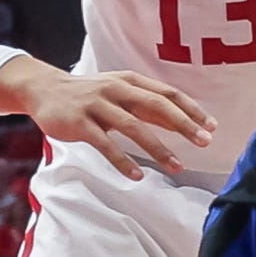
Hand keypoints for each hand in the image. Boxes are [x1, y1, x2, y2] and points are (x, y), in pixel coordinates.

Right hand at [2, 62, 217, 177]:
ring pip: (134, 127)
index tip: (212, 126)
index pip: (167, 94)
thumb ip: (145, 105)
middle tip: (204, 142)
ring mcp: (97, 106)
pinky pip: (106, 144)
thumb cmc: (88, 94)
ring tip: (177, 166)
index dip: (191, 109)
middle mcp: (116, 89)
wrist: (43, 89)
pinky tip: (138, 175)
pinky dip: (123, 160)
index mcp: (129, 81)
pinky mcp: (80, 123)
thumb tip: (181, 120)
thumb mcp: (118, 92)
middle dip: (183, 125)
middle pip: (156, 106)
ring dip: (158, 148)